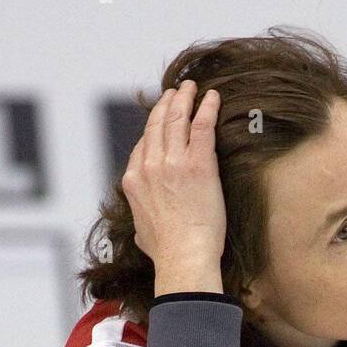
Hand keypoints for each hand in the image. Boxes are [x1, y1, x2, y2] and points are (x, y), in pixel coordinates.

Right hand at [122, 79, 226, 270]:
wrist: (183, 258)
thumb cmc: (167, 253)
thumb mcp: (141, 234)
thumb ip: (141, 220)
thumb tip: (142, 227)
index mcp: (133, 181)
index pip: (142, 145)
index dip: (154, 128)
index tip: (163, 119)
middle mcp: (149, 166)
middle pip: (156, 124)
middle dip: (166, 103)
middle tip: (177, 92)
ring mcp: (172, 162)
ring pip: (176, 118)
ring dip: (185, 98)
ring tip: (192, 87)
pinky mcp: (197, 164)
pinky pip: (201, 125)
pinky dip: (207, 107)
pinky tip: (213, 97)